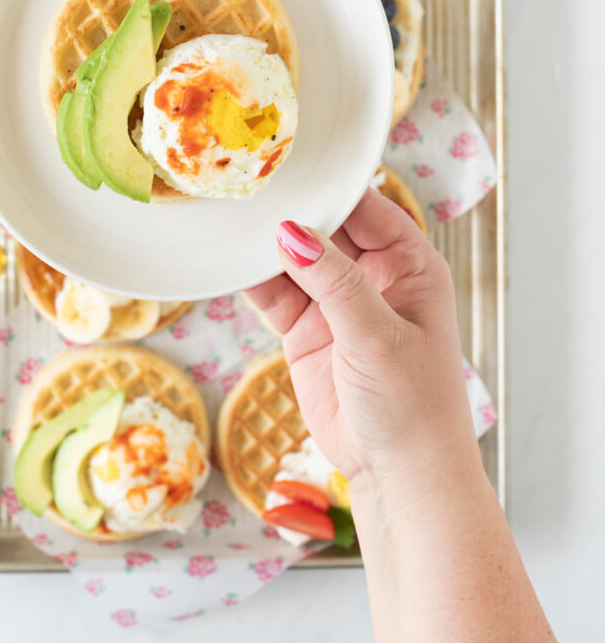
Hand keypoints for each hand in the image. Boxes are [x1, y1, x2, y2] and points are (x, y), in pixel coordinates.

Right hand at [245, 189, 480, 498]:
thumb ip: (336, 283)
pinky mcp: (307, 332)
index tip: (289, 166)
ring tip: (228, 218)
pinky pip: (275, 294)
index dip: (331, 188)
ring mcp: (337, 304)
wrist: (398, 475)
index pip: (368, 208)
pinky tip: (228, 262)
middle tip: (247, 186)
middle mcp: (373, 277)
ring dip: (266, 245)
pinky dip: (252, 280)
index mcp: (410, 265)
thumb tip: (294, 233)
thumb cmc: (414, 405)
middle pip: (326, 227)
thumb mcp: (378, 336)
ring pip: (295, 259)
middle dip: (291, 211)